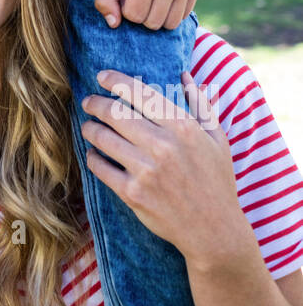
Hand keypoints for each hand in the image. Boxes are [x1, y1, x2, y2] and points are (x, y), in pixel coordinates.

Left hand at [80, 70, 251, 266]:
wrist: (214, 230)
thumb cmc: (217, 181)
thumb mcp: (218, 139)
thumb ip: (200, 104)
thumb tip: (185, 75)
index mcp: (183, 127)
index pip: (140, 93)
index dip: (115, 81)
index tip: (101, 76)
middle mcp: (163, 146)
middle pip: (115, 113)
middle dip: (96, 103)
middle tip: (88, 101)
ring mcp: (146, 171)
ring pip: (103, 138)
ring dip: (90, 128)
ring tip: (88, 125)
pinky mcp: (133, 193)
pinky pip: (101, 168)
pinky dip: (92, 158)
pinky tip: (93, 153)